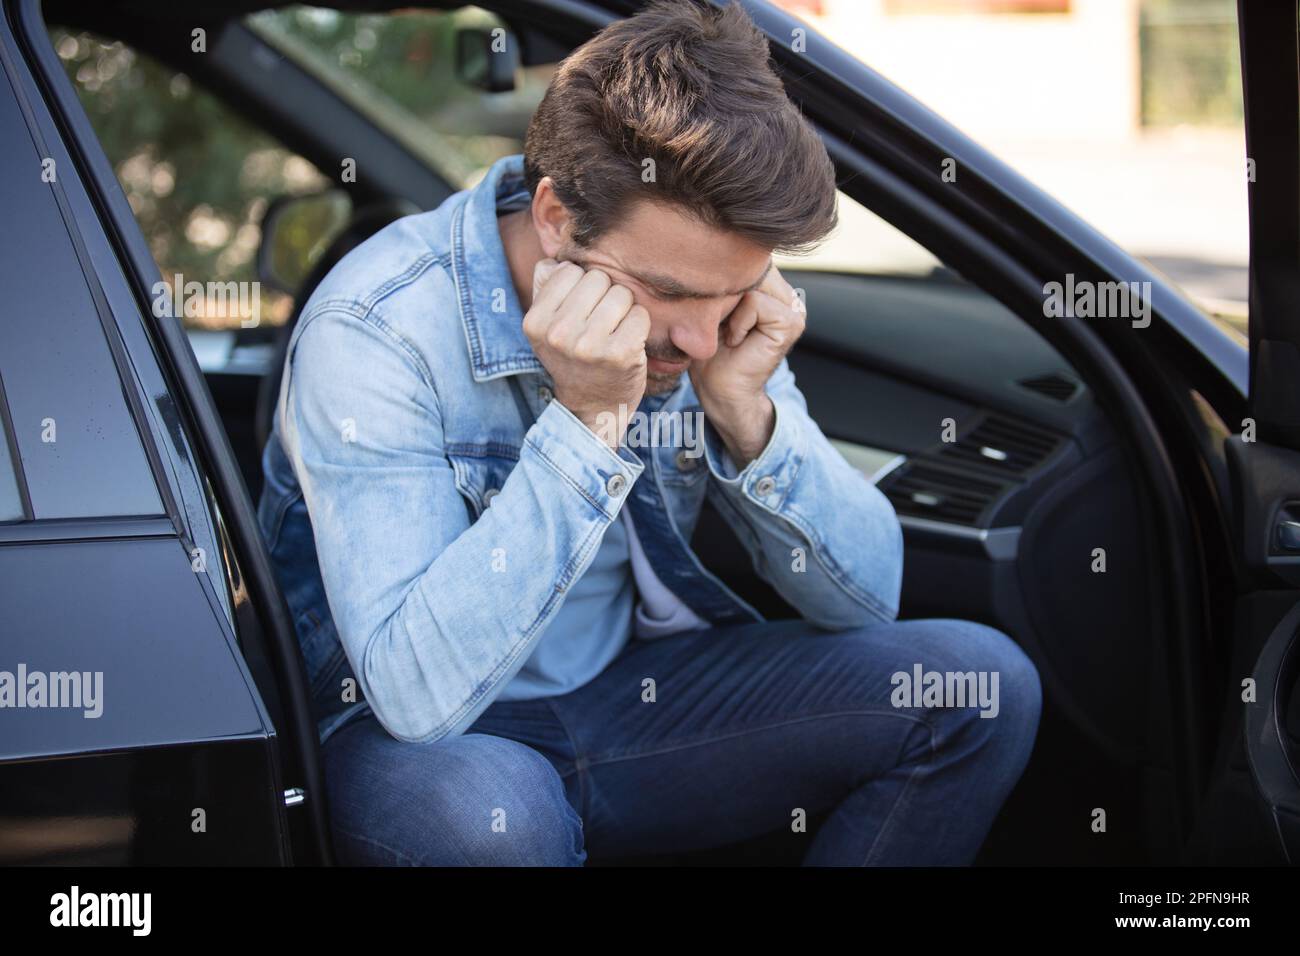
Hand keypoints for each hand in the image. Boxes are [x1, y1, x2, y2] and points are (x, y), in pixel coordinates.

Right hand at [523, 258, 649, 448]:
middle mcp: (558, 334)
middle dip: (604, 296)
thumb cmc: (573, 355)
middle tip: (599, 324)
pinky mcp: (620, 355)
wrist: (593, 405)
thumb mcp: (546, 324)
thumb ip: (546, 285)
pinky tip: (627, 343)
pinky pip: (640, 314)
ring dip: (623, 310)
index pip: (569, 271)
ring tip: (613, 332)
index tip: (580, 311)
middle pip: (598, 279)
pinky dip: (638, 325)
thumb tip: (559, 258)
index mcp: (535, 322)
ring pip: (621, 294)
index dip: (580, 286)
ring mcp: (589, 346)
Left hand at [688, 264, 803, 465]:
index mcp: (769, 286)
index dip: (718, 277)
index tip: (709, 310)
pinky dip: (738, 322)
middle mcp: (785, 293)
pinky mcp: (791, 322)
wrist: (720, 392)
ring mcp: (793, 307)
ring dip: (729, 308)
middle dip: (723, 291)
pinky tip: (735, 340)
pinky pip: (755, 302)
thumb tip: (706, 246)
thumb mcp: (709, 306)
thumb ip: (718, 279)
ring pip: (750, 282)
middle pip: (747, 267)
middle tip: (716, 323)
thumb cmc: (708, 352)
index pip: (743, 259)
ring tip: (728, 333)